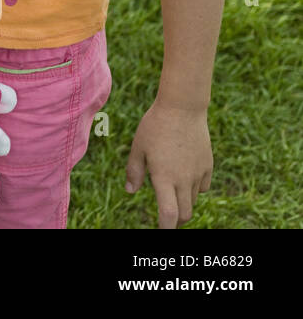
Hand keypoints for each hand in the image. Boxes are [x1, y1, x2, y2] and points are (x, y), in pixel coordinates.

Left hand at [125, 101, 212, 227]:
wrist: (183, 108)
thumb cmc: (155, 126)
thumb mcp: (138, 147)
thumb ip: (134, 171)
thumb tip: (130, 190)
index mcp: (164, 177)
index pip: (169, 214)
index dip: (166, 227)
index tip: (161, 230)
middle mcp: (183, 180)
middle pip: (185, 214)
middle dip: (176, 220)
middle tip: (167, 217)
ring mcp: (198, 173)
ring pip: (194, 199)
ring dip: (184, 201)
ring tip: (171, 187)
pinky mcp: (208, 166)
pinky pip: (203, 186)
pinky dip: (195, 188)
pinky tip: (185, 175)